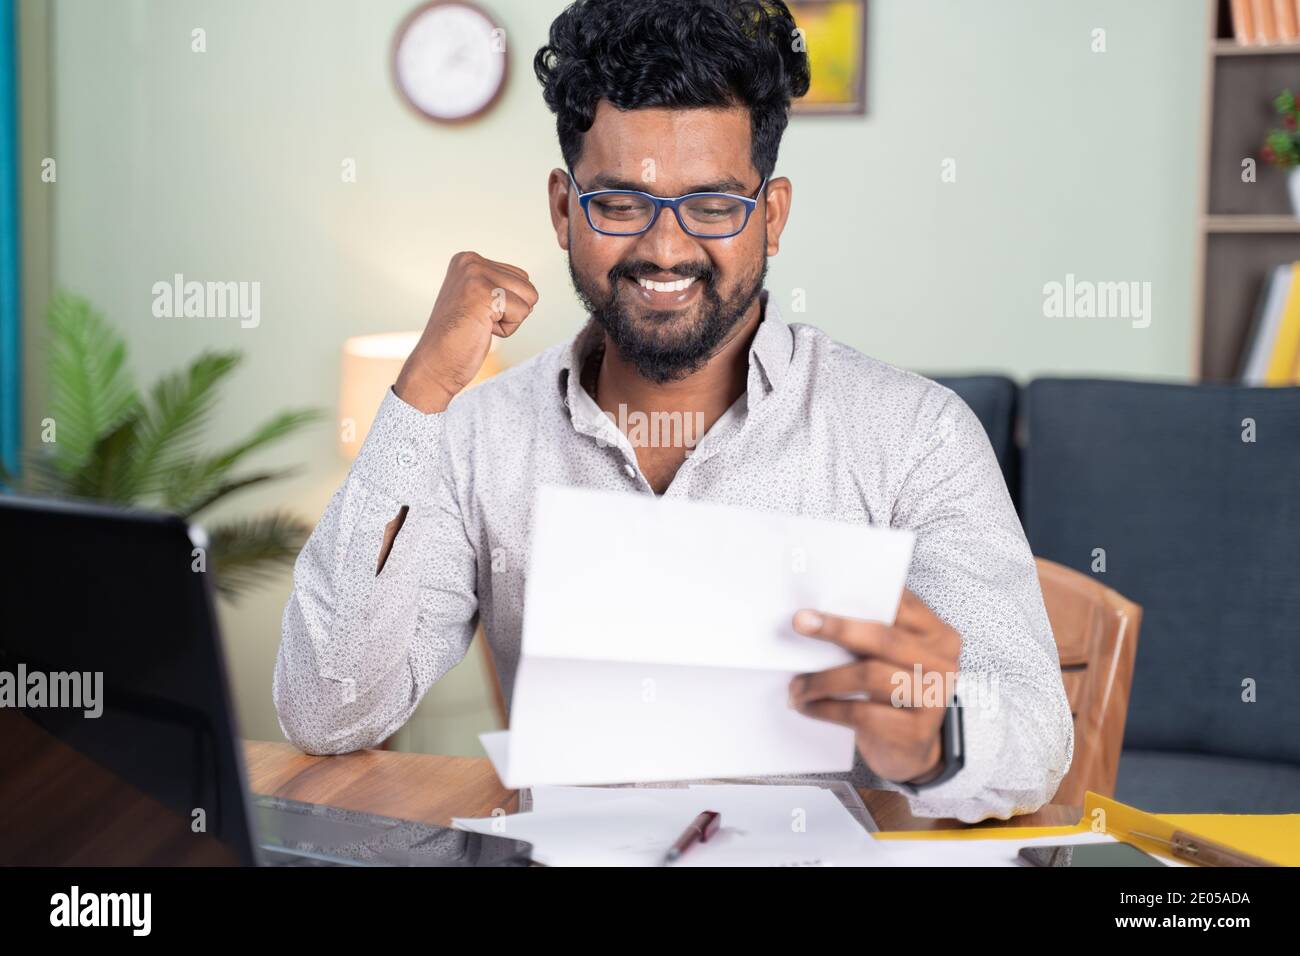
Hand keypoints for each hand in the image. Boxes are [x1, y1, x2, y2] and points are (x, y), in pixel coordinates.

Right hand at [394, 251, 538, 412]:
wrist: (435, 364)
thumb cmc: (459, 338)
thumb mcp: (478, 300)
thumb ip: (499, 285)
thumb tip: (531, 290)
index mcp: (468, 259)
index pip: (520, 276)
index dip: (507, 304)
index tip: (477, 313)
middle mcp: (470, 261)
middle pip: (528, 286)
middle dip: (511, 311)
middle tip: (478, 322)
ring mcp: (475, 275)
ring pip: (529, 297)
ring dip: (509, 320)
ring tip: (479, 324)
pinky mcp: (484, 293)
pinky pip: (522, 312)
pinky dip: (507, 329)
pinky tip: (480, 330)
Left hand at [787, 589, 961, 784]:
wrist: (912, 752)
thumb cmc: (894, 696)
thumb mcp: (893, 660)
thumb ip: (874, 634)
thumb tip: (822, 611)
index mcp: (938, 636)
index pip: (900, 605)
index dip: (862, 595)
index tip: (824, 593)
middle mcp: (942, 664)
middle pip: (883, 638)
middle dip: (836, 628)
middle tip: (800, 622)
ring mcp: (933, 699)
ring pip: (868, 676)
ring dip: (822, 679)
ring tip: (797, 684)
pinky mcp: (915, 732)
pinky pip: (860, 713)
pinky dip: (826, 708)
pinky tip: (808, 706)